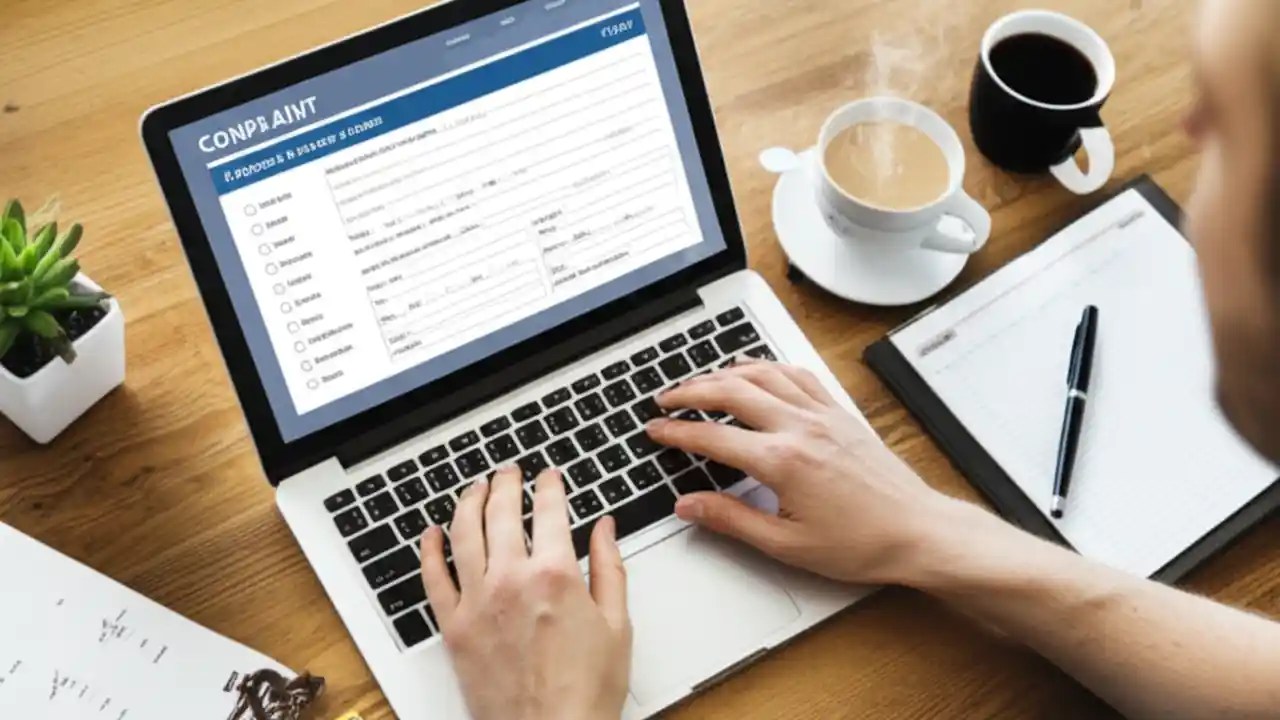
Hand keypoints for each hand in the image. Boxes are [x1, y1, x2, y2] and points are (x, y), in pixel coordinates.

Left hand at [420, 466, 631, 719]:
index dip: (550, 486)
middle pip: (501, 512)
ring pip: (463, 534)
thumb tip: (605, 529)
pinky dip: (429, 549)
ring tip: (475, 488)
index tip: (550, 477)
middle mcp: (511, 580)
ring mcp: (477, 602)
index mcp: (556, 575)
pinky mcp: (453, 628)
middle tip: (509, 473)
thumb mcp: (617, 624)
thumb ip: (610, 568)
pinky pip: (433, 578)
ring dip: (468, 502)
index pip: (549, 511)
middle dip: (506, 484)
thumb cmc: (585, 692)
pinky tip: (431, 533)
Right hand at [648, 360, 958, 585]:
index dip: (676, 432)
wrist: (918, 532)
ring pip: (763, 374)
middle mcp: (800, 427)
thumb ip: (731, 520)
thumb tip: (689, 505)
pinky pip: (797, 375)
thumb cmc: (861, 544)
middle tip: (665, 398)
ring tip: (700, 381)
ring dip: (725, 372)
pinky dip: (768, 367)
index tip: (655, 430)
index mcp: (782, 461)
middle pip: (732, 391)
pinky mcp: (840, 413)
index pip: (713, 437)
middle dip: (691, 391)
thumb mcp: (786, 544)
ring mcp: (822, 415)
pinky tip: (756, 371)